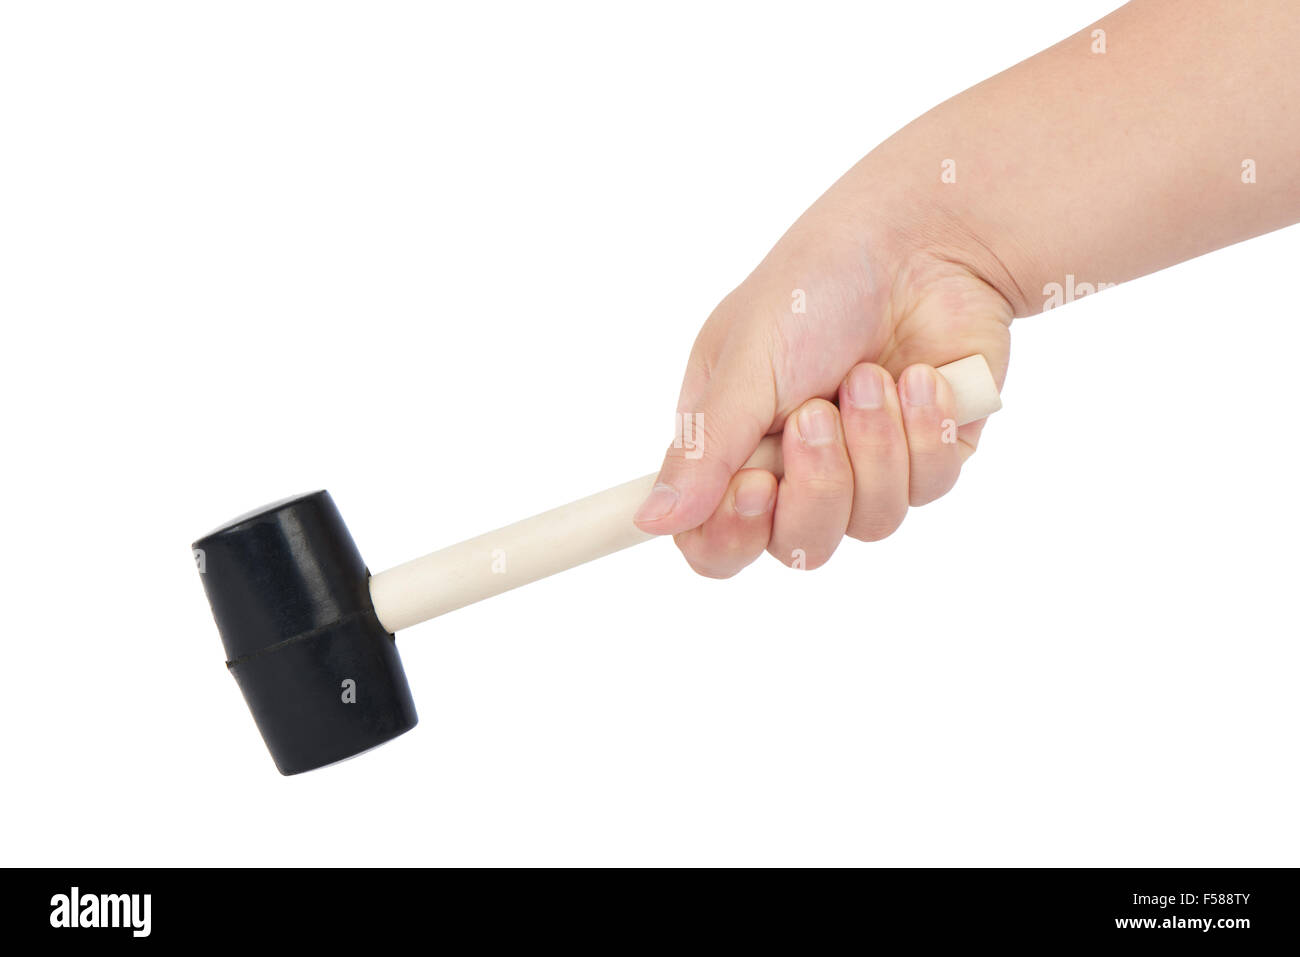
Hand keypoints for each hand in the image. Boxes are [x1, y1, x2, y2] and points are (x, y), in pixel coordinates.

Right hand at [633, 186, 1012, 575]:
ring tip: (869, 375)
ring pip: (872, 524)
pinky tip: (921, 377)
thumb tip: (650, 521)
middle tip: (817, 413)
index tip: (754, 488)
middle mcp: (796, 472)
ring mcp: (866, 469)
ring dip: (874, 445)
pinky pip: (929, 488)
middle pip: (799, 547)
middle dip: (817, 483)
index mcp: (732, 449)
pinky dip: (924, 430)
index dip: (729, 537)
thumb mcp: (747, 359)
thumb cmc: (815, 285)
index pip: (713, 543)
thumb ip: (706, 447)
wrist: (921, 241)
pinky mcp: (929, 458)